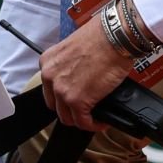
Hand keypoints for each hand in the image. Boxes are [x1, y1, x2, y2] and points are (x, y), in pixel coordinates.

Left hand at [39, 17, 136, 131]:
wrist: (115, 36)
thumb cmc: (101, 37)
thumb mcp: (75, 49)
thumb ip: (71, 66)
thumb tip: (81, 78)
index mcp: (47, 62)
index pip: (50, 88)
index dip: (63, 96)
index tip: (75, 98)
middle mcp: (49, 76)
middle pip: (55, 105)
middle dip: (69, 109)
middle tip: (84, 110)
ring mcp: (61, 90)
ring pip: (66, 117)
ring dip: (81, 119)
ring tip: (94, 117)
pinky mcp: (77, 101)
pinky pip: (83, 122)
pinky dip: (93, 125)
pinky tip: (101, 122)